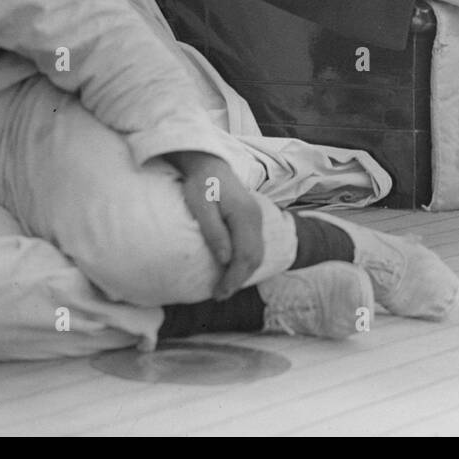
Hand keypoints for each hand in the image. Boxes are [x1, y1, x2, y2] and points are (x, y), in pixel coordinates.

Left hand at [167, 152, 264, 299]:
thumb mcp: (201, 206)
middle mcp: (256, 218)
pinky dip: (246, 262)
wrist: (210, 163)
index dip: (233, 278)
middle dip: (239, 280)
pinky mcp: (253, 219)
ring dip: (243, 273)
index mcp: (245, 216)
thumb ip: (213, 232)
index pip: (245, 255)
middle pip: (255, 258)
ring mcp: (257, 218)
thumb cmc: (201, 184)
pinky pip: (255, 246)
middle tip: (219, 295)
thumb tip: (225, 259)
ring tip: (224, 287)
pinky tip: (232, 269)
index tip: (218, 293)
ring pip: (257, 254)